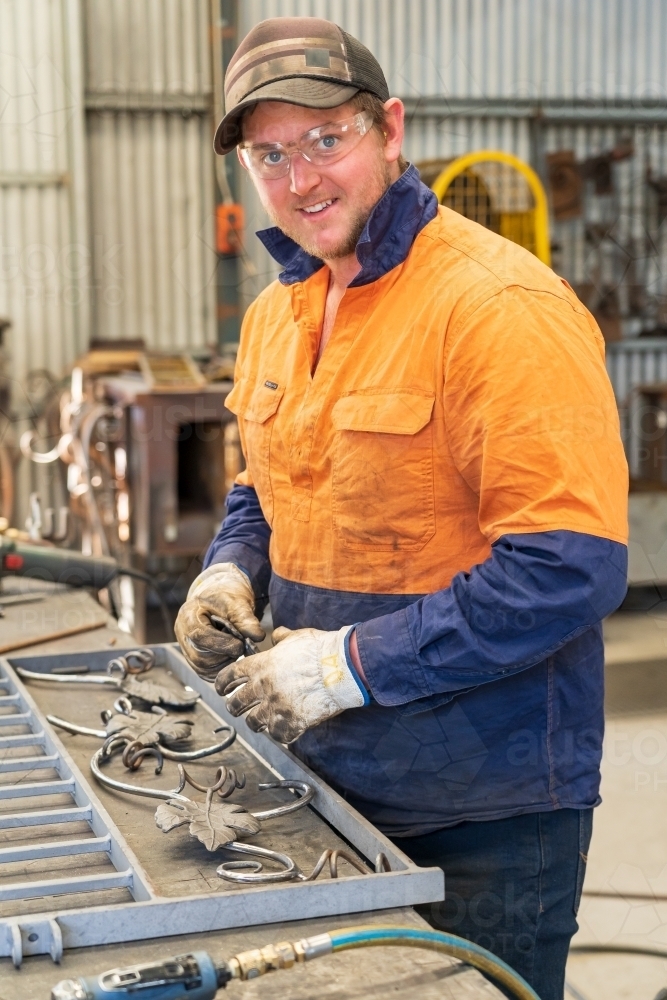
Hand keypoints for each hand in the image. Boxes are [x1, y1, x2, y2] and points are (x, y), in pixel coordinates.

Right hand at [175, 563, 264, 680]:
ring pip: (203, 669)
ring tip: (235, 647)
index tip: (240, 644)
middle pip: (200, 657)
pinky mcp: (194, 660)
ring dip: (224, 663)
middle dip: (225, 655)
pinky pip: (206, 673)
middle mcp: (182, 634)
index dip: (222, 644)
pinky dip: (221, 669)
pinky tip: (230, 655)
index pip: (199, 636)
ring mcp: (186, 649)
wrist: (220, 601)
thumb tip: (258, 636)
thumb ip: (246, 618)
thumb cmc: (226, 598)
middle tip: (240, 646)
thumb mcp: (237, 602)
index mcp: (188, 615)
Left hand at [215, 625, 368, 743]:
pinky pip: (278, 735)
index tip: (222, 690)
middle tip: (238, 708)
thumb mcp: (296, 636)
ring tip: (262, 720)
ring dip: (257, 722)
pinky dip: (280, 733)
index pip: (229, 677)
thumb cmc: (320, 650)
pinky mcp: (291, 723)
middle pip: (236, 704)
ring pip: (253, 723)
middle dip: (235, 707)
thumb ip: (281, 638)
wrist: (341, 668)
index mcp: (260, 666)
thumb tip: (276, 636)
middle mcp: (263, 688)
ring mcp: (275, 708)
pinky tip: (285, 729)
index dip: (222, 685)